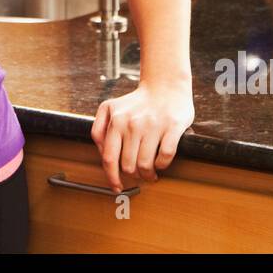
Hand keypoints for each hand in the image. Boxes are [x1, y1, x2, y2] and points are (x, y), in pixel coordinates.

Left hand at [90, 79, 193, 193]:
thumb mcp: (110, 108)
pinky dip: (162, 165)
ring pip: (145, 164)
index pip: (109, 158)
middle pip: (128, 165)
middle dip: (134, 175)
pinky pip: (165, 156)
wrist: (165, 85)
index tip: (116, 187)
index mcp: (115, 120)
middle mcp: (132, 122)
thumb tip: (103, 155)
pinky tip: (161, 162)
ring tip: (150, 172)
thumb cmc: (138, 102)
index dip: (112, 177)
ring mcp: (153, 124)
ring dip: (148, 174)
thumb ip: (100, 129)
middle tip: (139, 175)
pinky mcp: (172, 126)